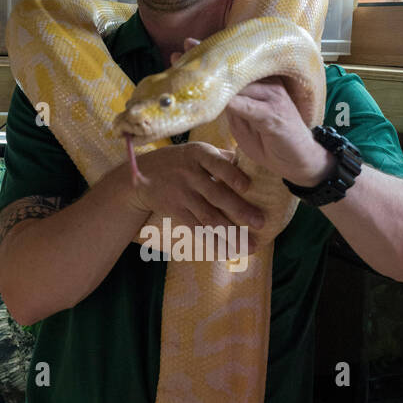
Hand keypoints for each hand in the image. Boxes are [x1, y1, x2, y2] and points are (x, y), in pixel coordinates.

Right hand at [116, 141, 264, 250]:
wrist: (141, 176)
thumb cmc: (180, 161)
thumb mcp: (196, 151)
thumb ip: (222, 158)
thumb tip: (254, 164)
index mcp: (199, 155)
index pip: (217, 164)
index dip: (231, 175)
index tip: (248, 187)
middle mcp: (189, 174)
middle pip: (216, 195)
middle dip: (240, 210)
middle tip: (261, 223)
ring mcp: (181, 194)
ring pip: (208, 217)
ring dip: (230, 233)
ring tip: (249, 245)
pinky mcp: (175, 211)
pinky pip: (196, 229)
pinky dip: (213, 241)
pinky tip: (227, 251)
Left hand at [173, 36, 330, 186]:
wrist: (299, 162)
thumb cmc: (270, 141)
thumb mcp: (243, 122)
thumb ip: (229, 107)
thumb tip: (207, 96)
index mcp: (260, 83)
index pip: (233, 65)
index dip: (209, 55)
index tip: (185, 46)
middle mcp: (268, 85)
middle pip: (233, 70)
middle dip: (206, 64)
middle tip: (179, 56)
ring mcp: (273, 98)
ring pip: (240, 85)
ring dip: (215, 82)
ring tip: (191, 76)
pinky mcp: (275, 116)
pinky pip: (251, 107)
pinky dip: (234, 104)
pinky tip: (217, 101)